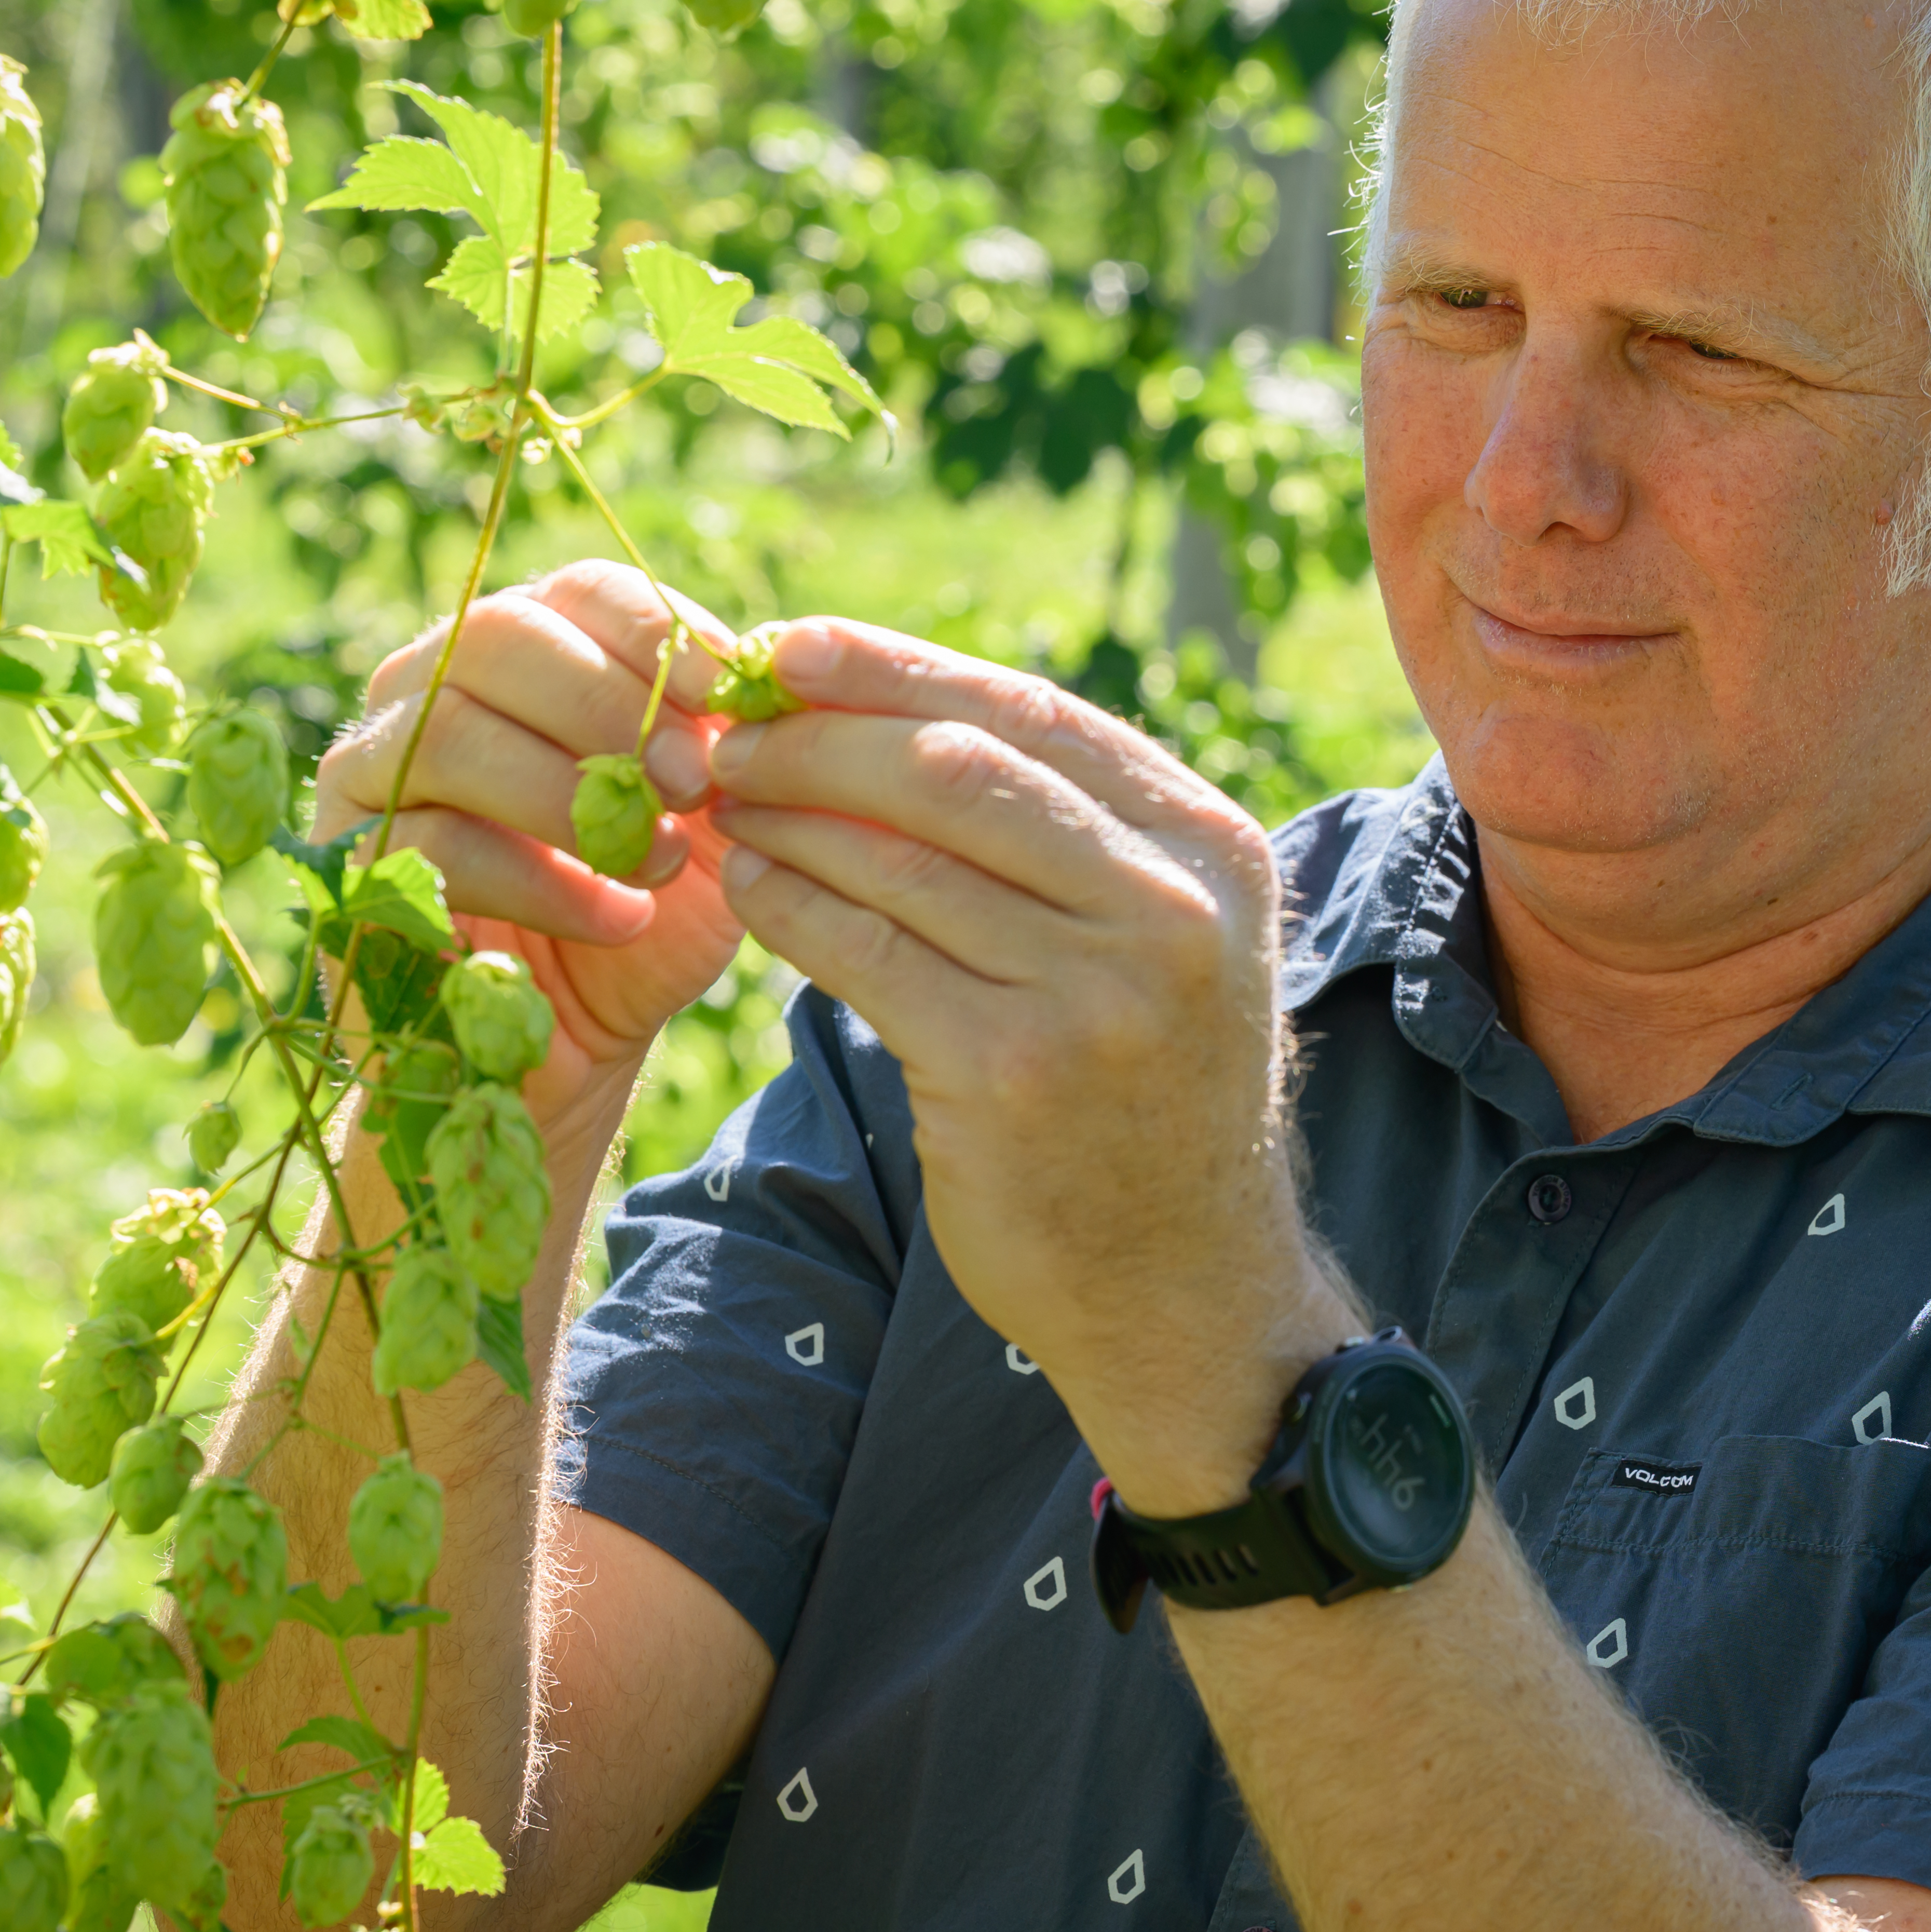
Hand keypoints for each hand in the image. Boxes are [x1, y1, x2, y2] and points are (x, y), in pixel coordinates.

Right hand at [314, 560, 749, 1143]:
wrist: (571, 1048)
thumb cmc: (643, 915)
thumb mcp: (709, 827)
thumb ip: (726, 745)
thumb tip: (769, 667)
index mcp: (525, 653)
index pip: (579, 588)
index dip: (660, 632)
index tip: (736, 698)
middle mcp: (428, 687)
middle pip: (500, 636)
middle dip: (613, 708)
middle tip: (694, 784)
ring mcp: (371, 772)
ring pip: (450, 733)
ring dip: (573, 795)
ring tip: (661, 861)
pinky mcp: (349, 867)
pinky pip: (429, 845)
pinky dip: (542, 883)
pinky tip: (619, 921)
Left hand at [696, 622, 1357, 1509]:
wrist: (1188, 1287)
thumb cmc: (1146, 1095)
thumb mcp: (1155, 940)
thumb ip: (1062, 831)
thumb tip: (879, 706)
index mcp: (1211, 849)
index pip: (1030, 715)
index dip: (894, 668)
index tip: (789, 644)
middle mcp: (1170, 911)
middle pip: (957, 769)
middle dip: (823, 733)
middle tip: (726, 724)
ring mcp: (1094, 997)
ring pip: (898, 859)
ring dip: (787, 814)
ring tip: (719, 795)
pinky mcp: (1009, 1077)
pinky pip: (866, 954)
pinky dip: (790, 905)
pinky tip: (745, 882)